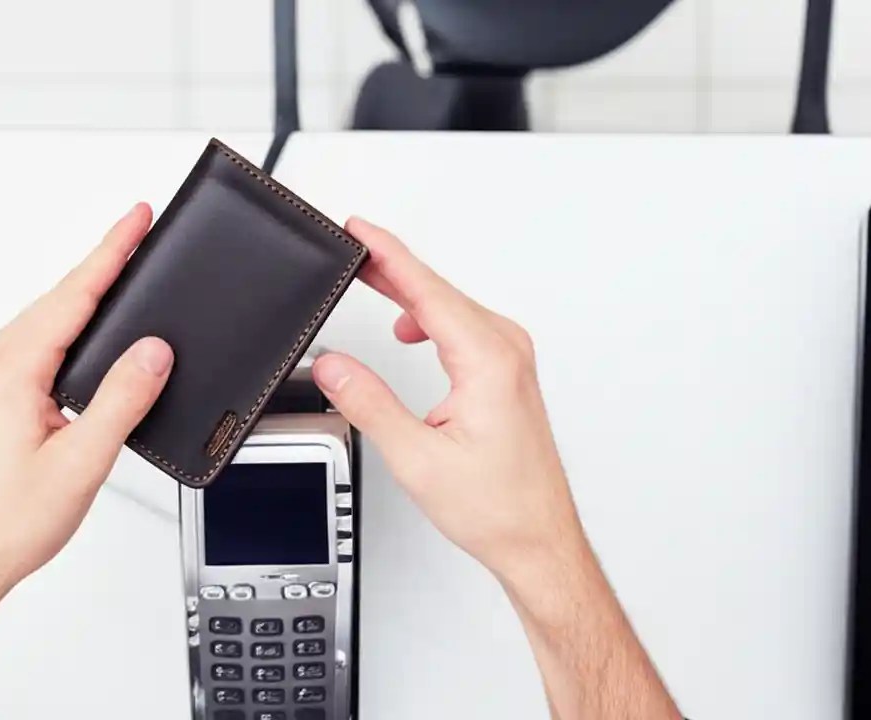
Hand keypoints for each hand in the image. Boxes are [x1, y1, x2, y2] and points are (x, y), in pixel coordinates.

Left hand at [0, 203, 172, 597]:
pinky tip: (87, 330)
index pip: (72, 296)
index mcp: (9, 371)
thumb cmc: (6, 522)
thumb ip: (120, 401)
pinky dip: (67, 327)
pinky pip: (33, 343)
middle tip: (138, 233)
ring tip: (121, 273)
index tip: (135, 219)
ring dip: (84, 296)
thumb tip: (152, 352)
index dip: (110, 252)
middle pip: (56, 299)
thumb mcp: (80, 463)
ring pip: (44, 320)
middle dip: (102, 264)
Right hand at [312, 217, 583, 580]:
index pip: (427, 290)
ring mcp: (510, 359)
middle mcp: (505, 350)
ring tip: (369, 279)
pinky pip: (462, 326)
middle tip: (349, 247)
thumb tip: (334, 365)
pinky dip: (428, 318)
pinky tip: (407, 328)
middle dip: (390, 266)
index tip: (358, 228)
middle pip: (438, 290)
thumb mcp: (416, 458)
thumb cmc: (497, 506)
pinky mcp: (507, 372)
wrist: (537, 537)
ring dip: (408, 292)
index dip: (386, 253)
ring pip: (450, 306)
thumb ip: (369, 403)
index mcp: (487, 361)